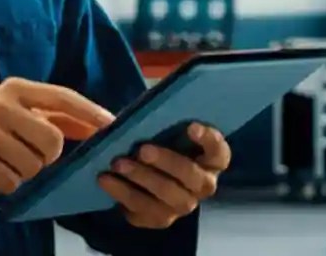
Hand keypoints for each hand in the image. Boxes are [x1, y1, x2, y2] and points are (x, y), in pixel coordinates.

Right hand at [0, 77, 114, 196]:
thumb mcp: (23, 116)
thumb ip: (59, 119)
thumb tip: (100, 126)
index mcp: (17, 89)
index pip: (61, 97)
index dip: (88, 111)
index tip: (112, 124)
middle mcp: (1, 103)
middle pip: (52, 140)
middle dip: (47, 157)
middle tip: (30, 154)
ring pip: (33, 165)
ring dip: (25, 173)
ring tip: (7, 162)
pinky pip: (11, 181)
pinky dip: (7, 184)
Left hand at [96, 122, 230, 228]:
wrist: (134, 168)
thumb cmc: (156, 140)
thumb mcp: (161, 127)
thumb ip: (163, 119)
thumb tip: (150, 106)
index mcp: (210, 161)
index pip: (220, 152)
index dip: (209, 140)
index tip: (191, 125)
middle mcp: (202, 186)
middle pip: (195, 179)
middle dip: (169, 163)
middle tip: (143, 149)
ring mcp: (181, 205)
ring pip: (169, 198)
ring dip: (142, 179)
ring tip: (117, 163)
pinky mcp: (157, 219)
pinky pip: (142, 211)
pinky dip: (122, 193)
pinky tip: (105, 179)